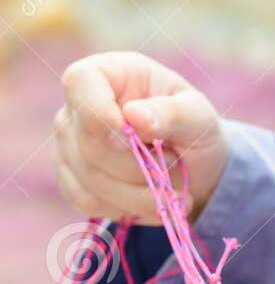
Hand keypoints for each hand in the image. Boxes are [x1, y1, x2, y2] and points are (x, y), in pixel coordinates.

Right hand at [53, 52, 228, 225]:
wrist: (191, 163)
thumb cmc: (193, 128)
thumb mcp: (198, 116)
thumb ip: (172, 113)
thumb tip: (134, 115)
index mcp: (107, 74)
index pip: (80, 83)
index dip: (100, 114)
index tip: (131, 138)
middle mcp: (77, 107)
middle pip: (91, 146)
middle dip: (140, 168)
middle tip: (176, 169)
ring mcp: (68, 144)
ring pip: (91, 182)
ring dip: (140, 195)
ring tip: (172, 189)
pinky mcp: (71, 180)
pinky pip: (90, 202)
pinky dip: (127, 209)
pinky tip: (151, 202)